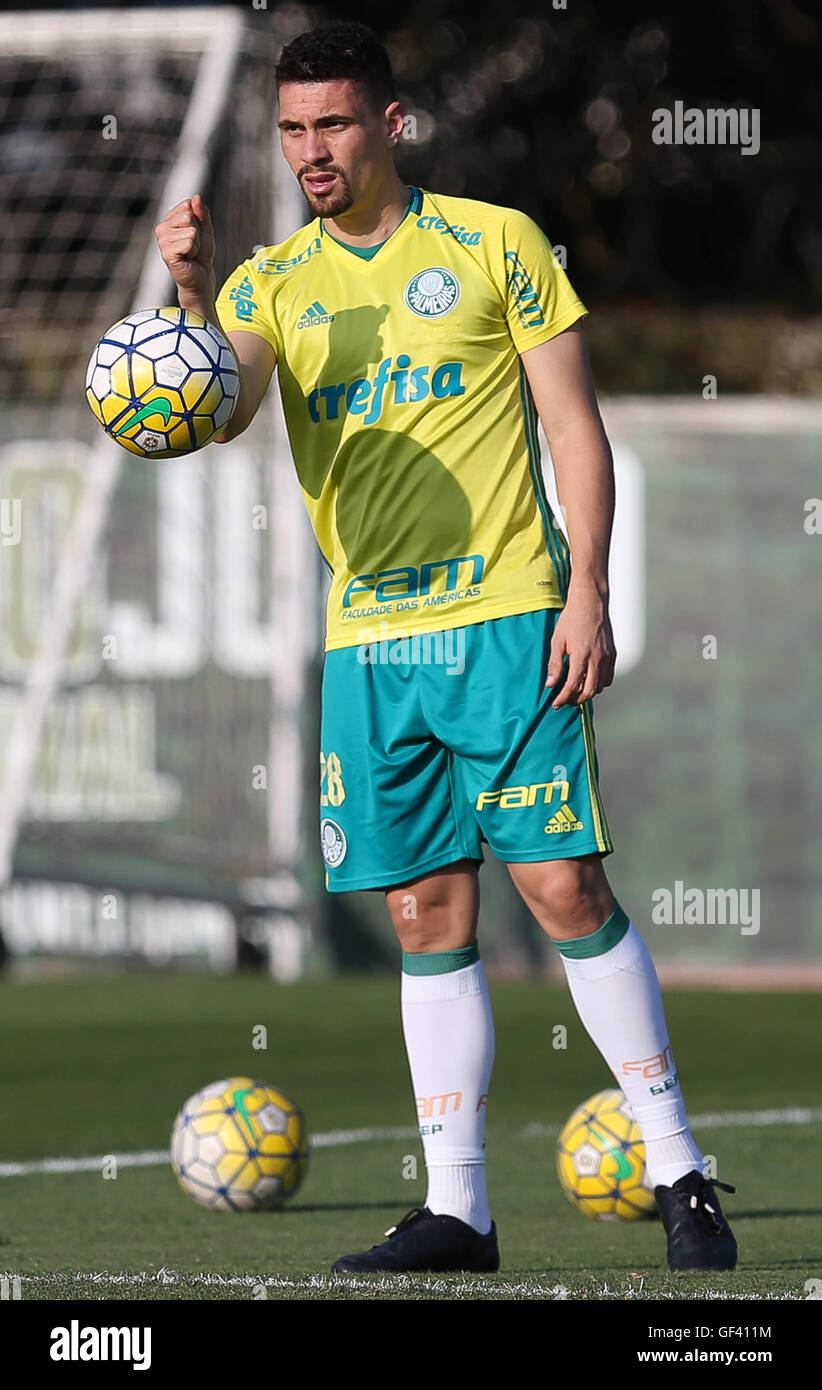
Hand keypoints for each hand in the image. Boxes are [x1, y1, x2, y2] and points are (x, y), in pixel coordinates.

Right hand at [154, 194, 215, 303]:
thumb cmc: (201, 254)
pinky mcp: (166, 252)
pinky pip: (188, 242)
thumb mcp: (205, 230)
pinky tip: (187, 258)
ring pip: (190, 231)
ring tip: (190, 253)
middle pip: (188, 216)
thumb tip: (196, 197)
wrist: (201, 277)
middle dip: (197, 233)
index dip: (198, 221)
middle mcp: (162, 228)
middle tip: (193, 246)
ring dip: (196, 244)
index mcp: (169, 219)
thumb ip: (202, 213)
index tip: (195, 235)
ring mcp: (162, 240)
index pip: (188, 206)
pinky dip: (193, 251)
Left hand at [545, 586, 615, 707]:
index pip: (572, 685)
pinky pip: (608, 677)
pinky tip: (589, 681)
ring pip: (600, 686)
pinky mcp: (613, 654)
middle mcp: (597, 658)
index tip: (556, 704)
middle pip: (589, 690)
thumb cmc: (572, 619)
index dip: (563, 697)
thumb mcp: (557, 641)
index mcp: (581, 654)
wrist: (590, 603)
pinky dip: (599, 684)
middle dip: (576, 700)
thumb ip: (555, 664)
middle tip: (565, 700)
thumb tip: (550, 684)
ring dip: (588, 693)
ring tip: (576, 692)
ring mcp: (607, 657)